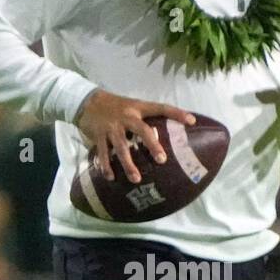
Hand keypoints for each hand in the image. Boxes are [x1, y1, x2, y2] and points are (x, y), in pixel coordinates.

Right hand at [75, 88, 195, 182]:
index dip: (176, 113)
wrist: (87, 101)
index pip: (161, 108)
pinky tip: (111, 177)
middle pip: (142, 131)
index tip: (192, 121)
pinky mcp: (99, 135)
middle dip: (152, 145)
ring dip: (128, 164)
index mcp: (138, 108)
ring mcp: (112, 127)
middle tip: (162, 160)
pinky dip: (106, 166)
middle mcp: (127, 117)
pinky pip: (103, 153)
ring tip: (136, 179)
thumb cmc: (115, 106)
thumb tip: (165, 134)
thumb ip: (145, 119)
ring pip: (121, 147)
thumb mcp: (132, 106)